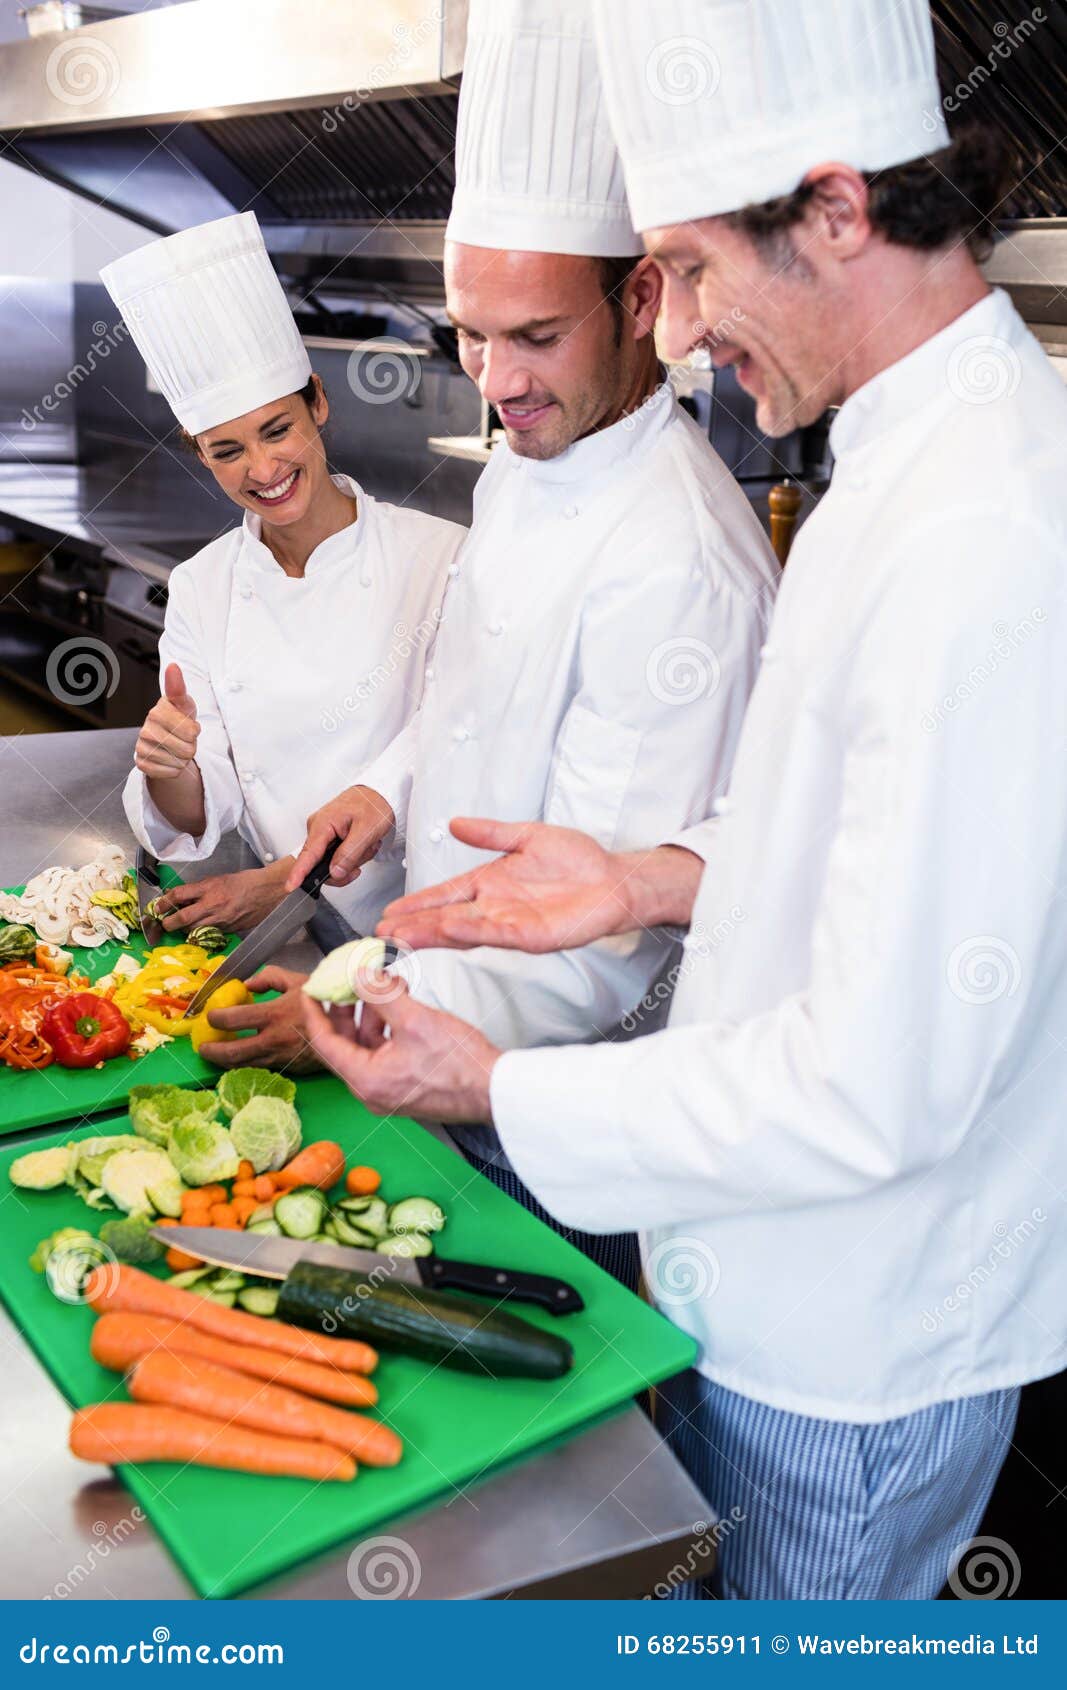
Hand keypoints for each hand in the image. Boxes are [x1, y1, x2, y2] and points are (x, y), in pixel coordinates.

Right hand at [134, 662, 199, 780]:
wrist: (167, 742)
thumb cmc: (179, 719)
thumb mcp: (184, 704)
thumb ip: (179, 688)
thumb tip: (173, 666)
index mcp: (157, 712)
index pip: (191, 731)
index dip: (195, 732)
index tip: (189, 727)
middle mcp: (145, 730)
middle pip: (187, 750)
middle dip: (191, 747)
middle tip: (184, 740)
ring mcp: (141, 748)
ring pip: (179, 763)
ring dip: (183, 759)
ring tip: (176, 749)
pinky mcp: (142, 764)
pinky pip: (170, 773)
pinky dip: (175, 770)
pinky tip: (169, 760)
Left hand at [155, 860, 291, 934]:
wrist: (268, 891)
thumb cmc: (244, 881)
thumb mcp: (218, 879)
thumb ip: (200, 889)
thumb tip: (183, 898)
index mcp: (210, 888)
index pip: (179, 895)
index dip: (164, 901)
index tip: (158, 906)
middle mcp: (213, 905)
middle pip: (182, 918)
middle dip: (169, 923)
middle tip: (164, 924)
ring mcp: (221, 920)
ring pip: (193, 930)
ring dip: (183, 930)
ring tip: (179, 928)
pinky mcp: (228, 930)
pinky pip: (208, 934)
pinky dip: (200, 933)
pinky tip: (199, 931)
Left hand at [195, 967, 322, 1072]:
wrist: (350, 1030)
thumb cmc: (324, 1002)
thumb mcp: (298, 980)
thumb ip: (270, 976)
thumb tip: (247, 984)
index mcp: (274, 1014)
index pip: (234, 1019)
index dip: (216, 1017)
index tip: (209, 1015)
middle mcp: (274, 1040)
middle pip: (233, 1052)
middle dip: (212, 1051)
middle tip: (202, 1046)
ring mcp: (280, 1058)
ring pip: (243, 1066)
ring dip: (225, 1062)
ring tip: (215, 1056)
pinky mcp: (287, 1069)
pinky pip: (260, 1069)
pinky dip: (245, 1066)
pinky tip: (239, 1061)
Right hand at [287, 785, 395, 890]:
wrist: (379, 793)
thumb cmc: (373, 805)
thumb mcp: (366, 831)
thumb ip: (349, 854)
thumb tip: (334, 872)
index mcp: (323, 824)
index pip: (308, 854)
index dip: (299, 873)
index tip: (290, 886)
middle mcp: (318, 827)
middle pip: (322, 863)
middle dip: (345, 865)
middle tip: (364, 853)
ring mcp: (323, 832)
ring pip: (332, 861)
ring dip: (352, 858)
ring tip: (366, 844)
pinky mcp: (329, 835)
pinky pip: (336, 855)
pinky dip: (351, 854)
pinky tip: (361, 844)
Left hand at [301, 973, 498, 1123]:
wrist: (495, 1091)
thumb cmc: (460, 1065)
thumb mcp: (416, 1020)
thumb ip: (382, 995)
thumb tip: (359, 976)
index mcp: (366, 1079)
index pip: (324, 1043)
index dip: (314, 1013)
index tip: (310, 990)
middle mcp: (372, 1090)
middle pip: (344, 1043)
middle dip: (345, 1008)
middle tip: (345, 979)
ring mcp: (389, 1090)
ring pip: (367, 1045)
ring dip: (371, 1013)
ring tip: (383, 984)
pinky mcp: (406, 1085)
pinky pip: (385, 1052)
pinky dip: (387, 1027)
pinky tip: (400, 1003)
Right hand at [378, 817, 687, 952]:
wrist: (615, 878)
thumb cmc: (578, 860)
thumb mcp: (527, 836)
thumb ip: (490, 834)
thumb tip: (454, 823)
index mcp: (489, 885)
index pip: (443, 896)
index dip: (415, 905)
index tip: (386, 914)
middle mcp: (494, 908)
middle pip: (444, 918)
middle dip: (412, 926)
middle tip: (380, 935)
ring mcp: (511, 924)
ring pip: (463, 931)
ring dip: (432, 934)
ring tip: (401, 938)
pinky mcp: (533, 935)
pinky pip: (497, 933)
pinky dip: (473, 932)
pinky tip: (450, 929)